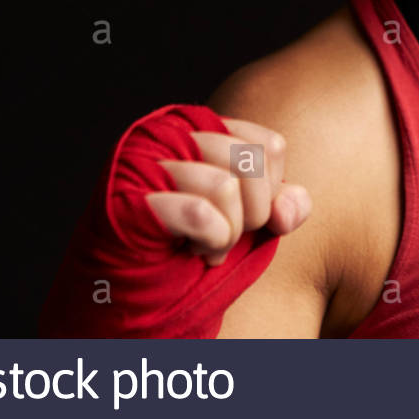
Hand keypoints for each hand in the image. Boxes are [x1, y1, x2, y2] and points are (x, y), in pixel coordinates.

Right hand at [146, 116, 311, 265]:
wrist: (136, 288)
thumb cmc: (195, 241)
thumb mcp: (248, 221)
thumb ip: (281, 208)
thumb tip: (287, 209)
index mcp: (207, 130)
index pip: (270, 147)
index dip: (271, 191)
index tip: (247, 214)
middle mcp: (176, 134)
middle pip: (252, 161)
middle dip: (253, 214)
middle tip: (225, 235)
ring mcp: (149, 162)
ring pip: (226, 186)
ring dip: (227, 234)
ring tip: (205, 246)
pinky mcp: (131, 200)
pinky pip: (199, 212)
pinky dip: (209, 240)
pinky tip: (190, 249)